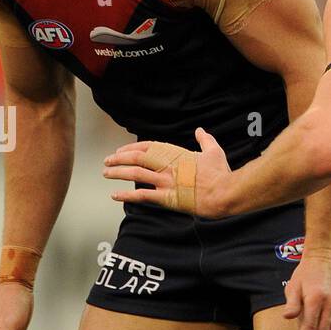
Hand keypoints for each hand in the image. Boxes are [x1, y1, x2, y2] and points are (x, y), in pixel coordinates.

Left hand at [103, 129, 233, 216]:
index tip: (122, 150)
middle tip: (107, 161)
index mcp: (176, 154)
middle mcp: (168, 166)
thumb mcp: (214, 151)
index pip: (148, 147)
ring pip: (136, 174)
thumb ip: (205, 139)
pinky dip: (126, 195)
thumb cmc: (220, 173)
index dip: (132, 148)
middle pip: (137, 158)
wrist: (225, 193)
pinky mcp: (167, 198)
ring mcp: (166, 182)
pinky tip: (114, 195)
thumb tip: (200, 130)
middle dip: (119, 158)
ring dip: (118, 173)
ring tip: (106, 173)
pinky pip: (142, 196)